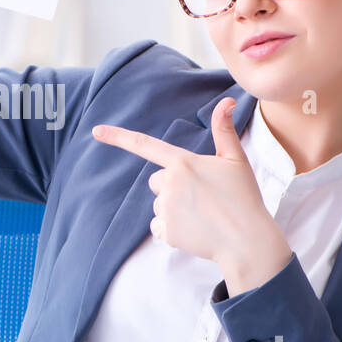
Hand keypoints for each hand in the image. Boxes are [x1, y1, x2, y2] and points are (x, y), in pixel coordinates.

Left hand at [92, 96, 292, 293]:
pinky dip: (172, 229)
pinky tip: (193, 230)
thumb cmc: (243, 197)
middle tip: (200, 196)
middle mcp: (169, 183)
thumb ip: (224, 130)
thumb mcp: (236, 160)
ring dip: (173, 208)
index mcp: (183, 162)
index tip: (96, 131)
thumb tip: (227, 101)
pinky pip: (159, 226)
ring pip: (158, 204)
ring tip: (201, 215)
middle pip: (156, 181)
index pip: (144, 145)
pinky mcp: (166, 231)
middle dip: (171, 187)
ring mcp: (165, 208)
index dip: (118, 137)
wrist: (246, 240)